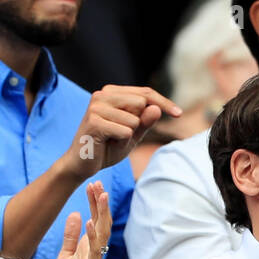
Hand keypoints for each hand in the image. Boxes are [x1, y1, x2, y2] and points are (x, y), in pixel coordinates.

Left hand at [49, 181, 110, 258]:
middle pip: (101, 223)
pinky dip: (92, 237)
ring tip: (101, 195)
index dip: (94, 203)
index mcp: (88, 247)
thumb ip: (71, 237)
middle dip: (100, 203)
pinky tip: (90, 222)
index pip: (95, 220)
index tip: (93, 185)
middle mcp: (95, 252)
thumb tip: (76, 214)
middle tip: (98, 183)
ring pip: (102, 234)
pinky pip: (94, 253)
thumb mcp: (65, 256)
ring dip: (102, 214)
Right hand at [62, 86, 180, 181]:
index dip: (163, 103)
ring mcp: (97, 106)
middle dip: (140, 123)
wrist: (80, 165)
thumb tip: (156, 109)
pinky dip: (121, 142)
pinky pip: (126, 131)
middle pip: (143, 102)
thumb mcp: (132, 135)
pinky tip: (106, 144)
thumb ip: (145, 122)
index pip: (145, 93)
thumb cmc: (106, 148)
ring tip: (111, 141)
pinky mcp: (94, 121)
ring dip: (128, 135)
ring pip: (135, 119)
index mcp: (111, 93)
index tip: (178, 114)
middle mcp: (102, 95)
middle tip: (121, 136)